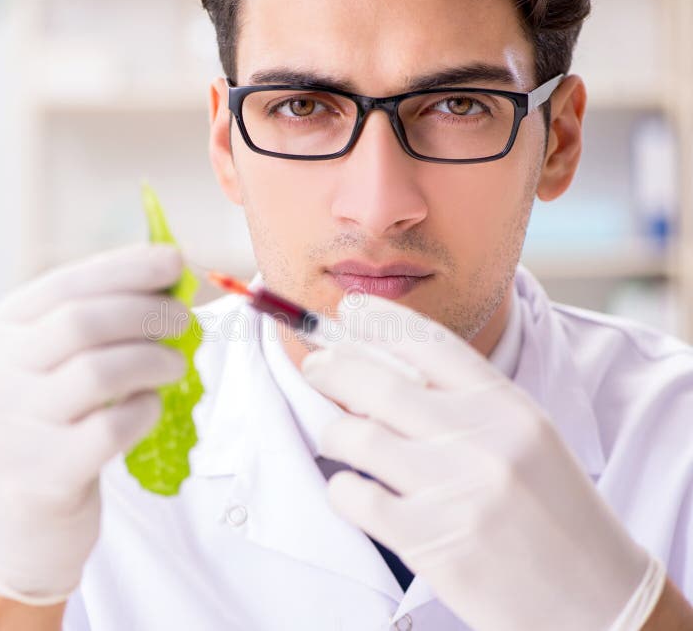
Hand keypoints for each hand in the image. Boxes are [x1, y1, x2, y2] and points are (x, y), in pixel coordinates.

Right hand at [0, 243, 188, 604]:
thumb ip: (86, 328)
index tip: (173, 260)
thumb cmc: (44, 433)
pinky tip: (149, 408)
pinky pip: (114, 426)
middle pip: (83, 322)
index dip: (124, 269)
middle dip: (147, 312)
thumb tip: (165, 276)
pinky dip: (146, 409)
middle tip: (183, 320)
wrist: (17, 531)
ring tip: (175, 366)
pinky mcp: (41, 477)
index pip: (62, 286)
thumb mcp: (42, 372)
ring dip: (154, 360)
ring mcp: (6, 430)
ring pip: (101, 370)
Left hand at [302, 294, 662, 630]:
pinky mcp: (429, 540)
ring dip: (334, 432)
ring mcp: (453, 489)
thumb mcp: (526, 439)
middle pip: (378, 381)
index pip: (428, 343)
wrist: (595, 600)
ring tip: (336, 436)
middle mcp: (480, 439)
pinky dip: (343, 489)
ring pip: (356, 434)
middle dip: (332, 366)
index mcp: (507, 407)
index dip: (379, 320)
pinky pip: (353, 496)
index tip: (348, 311)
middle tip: (315, 367)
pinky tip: (355, 490)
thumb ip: (464, 404)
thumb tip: (382, 371)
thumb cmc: (555, 513)